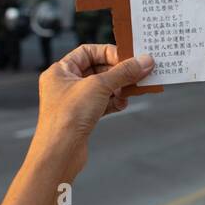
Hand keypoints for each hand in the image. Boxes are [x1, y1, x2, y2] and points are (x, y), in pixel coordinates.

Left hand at [32, 45, 152, 179]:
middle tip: (138, 73)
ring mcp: (73, 102)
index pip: (87, 52)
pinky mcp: (81, 118)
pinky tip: (123, 104)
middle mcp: (65, 84)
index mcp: (60, 71)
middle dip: (118, 72)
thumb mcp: (99, 86)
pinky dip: (114, 102)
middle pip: (97, 69)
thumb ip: (124, 72)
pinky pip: (102, 103)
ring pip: (102, 88)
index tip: (128, 58)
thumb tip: (145, 61)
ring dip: (119, 87)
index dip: (108, 52)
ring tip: (132, 90)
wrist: (59, 152)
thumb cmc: (69, 115)